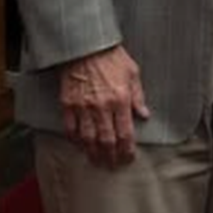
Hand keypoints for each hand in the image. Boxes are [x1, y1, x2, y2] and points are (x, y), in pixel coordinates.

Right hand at [58, 44, 150, 167]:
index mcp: (121, 99)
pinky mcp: (68, 104)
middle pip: (106, 140)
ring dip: (92, 153)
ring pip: (87, 138)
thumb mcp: (133, 73)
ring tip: (96, 161)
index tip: (128, 158)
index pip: (125, 133)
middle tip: (112, 165)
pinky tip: (80, 146)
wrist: (86, 47)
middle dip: (110, 156)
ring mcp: (83, 107)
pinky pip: (70, 128)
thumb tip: (144, 115)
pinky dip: (75, 140)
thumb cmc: (112, 58)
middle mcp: (102, 106)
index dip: (127, 150)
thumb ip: (139, 97)